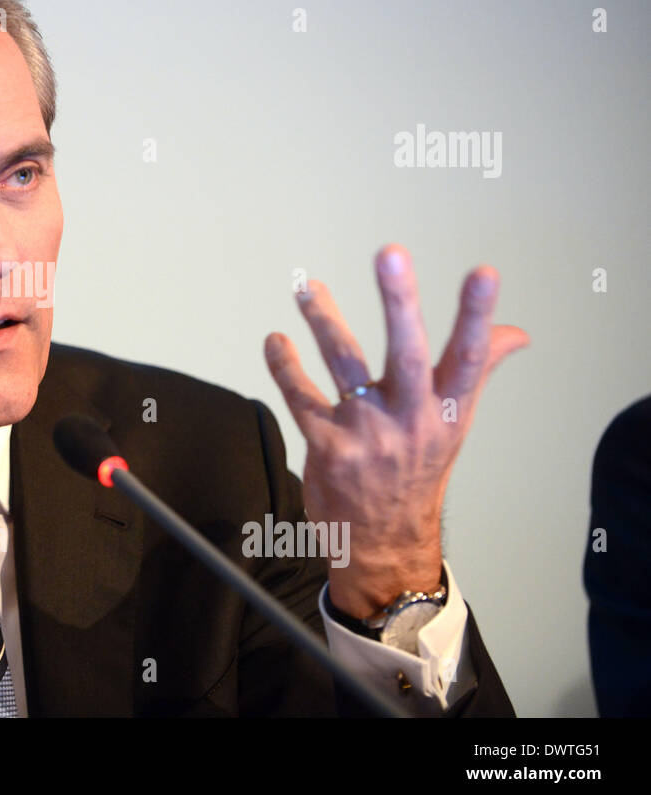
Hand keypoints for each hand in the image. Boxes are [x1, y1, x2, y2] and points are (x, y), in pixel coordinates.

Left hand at [263, 244, 529, 618]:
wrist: (383, 540)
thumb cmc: (418, 468)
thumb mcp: (455, 423)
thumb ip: (479, 368)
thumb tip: (518, 332)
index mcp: (447, 410)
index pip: (469, 358)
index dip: (477, 316)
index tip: (485, 273)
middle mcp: (410, 419)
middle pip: (406, 354)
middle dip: (400, 303)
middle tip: (391, 254)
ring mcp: (367, 434)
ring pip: (344, 364)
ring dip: (323, 320)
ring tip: (307, 287)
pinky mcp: (327, 446)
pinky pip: (301, 397)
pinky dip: (284, 365)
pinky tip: (276, 341)